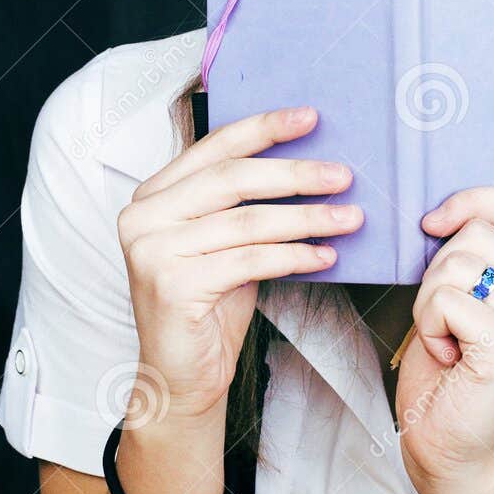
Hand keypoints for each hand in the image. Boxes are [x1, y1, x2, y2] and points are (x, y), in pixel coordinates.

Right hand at [116, 105, 361, 421]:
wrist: (181, 376)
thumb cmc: (207, 308)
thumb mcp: (223, 245)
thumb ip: (242, 207)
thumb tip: (310, 168)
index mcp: (152, 196)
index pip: (214, 149)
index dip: (264, 129)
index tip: (309, 118)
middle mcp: (143, 217)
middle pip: (232, 180)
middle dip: (294, 174)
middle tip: (342, 174)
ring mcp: (153, 251)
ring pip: (247, 222)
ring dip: (307, 218)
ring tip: (349, 218)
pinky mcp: (173, 285)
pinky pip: (250, 260)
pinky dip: (295, 256)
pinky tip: (326, 256)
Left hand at [395, 186, 493, 484]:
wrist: (447, 439)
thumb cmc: (451, 365)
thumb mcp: (466, 291)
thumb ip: (473, 250)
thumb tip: (444, 212)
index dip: (469, 201)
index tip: (434, 225)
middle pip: (476, 233)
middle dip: (438, 271)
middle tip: (448, 319)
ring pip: (455, 265)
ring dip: (429, 303)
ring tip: (449, 340)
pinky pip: (445, 299)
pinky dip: (429, 326)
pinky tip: (448, 356)